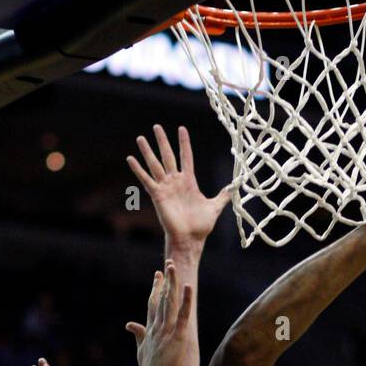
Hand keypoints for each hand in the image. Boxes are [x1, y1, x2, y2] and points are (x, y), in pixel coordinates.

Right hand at [126, 262, 192, 365]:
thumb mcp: (141, 350)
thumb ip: (137, 335)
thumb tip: (129, 324)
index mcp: (150, 330)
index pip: (153, 304)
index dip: (156, 288)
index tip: (158, 275)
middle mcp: (157, 327)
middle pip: (160, 299)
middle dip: (164, 281)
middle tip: (168, 264)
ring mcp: (167, 331)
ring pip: (169, 302)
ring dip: (172, 284)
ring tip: (174, 267)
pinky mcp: (178, 337)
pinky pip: (183, 315)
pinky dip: (185, 301)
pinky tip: (187, 287)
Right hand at [127, 125, 230, 248]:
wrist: (190, 239)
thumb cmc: (201, 226)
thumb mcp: (215, 207)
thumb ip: (223, 196)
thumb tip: (235, 187)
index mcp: (189, 181)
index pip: (186, 157)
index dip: (184, 143)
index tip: (181, 129)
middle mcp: (175, 181)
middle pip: (167, 156)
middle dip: (162, 141)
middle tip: (156, 126)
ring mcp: (166, 188)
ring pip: (155, 164)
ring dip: (147, 151)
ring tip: (140, 138)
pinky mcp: (157, 196)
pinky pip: (146, 180)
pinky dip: (138, 170)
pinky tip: (130, 159)